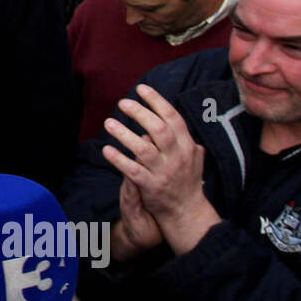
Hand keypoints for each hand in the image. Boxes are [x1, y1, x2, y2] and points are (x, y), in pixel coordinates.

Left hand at [102, 84, 218, 254]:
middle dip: (140, 113)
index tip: (141, 89)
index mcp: (187, 146)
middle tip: (122, 103)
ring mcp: (164, 172)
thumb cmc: (187, 180)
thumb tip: (171, 120)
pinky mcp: (151, 186)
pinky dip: (119, 160)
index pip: (173, 118)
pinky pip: (133, 171)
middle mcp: (177, 157)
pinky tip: (107, 150)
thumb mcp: (193, 157)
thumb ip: (184, 138)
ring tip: (108, 123)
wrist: (187, 211)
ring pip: (144, 149)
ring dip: (124, 134)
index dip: (157, 101)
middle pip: (159, 129)